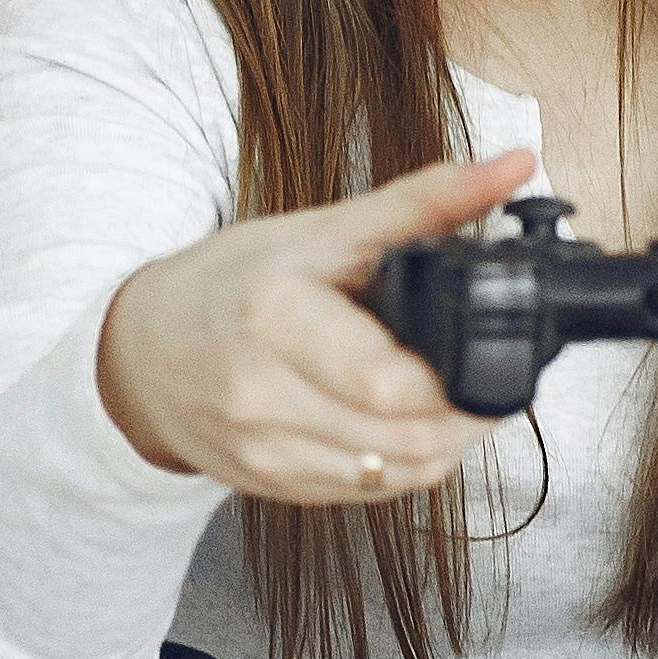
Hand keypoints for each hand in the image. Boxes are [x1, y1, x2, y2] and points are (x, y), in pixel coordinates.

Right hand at [96, 145, 539, 501]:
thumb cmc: (229, 284)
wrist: (143, 351)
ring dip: (446, 443)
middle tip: (485, 376)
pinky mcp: (274, 487)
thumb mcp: (320, 231)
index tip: (487, 348)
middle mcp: (262, 395)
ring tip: (449, 397)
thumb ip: (424, 203)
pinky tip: (405, 424)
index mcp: (275, 319)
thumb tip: (514, 167)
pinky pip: (370, 491)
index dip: (459, 377)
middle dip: (468, 414)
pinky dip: (407, 462)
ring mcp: (266, 451)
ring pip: (397, 474)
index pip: (391, 382)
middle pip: (407, 438)